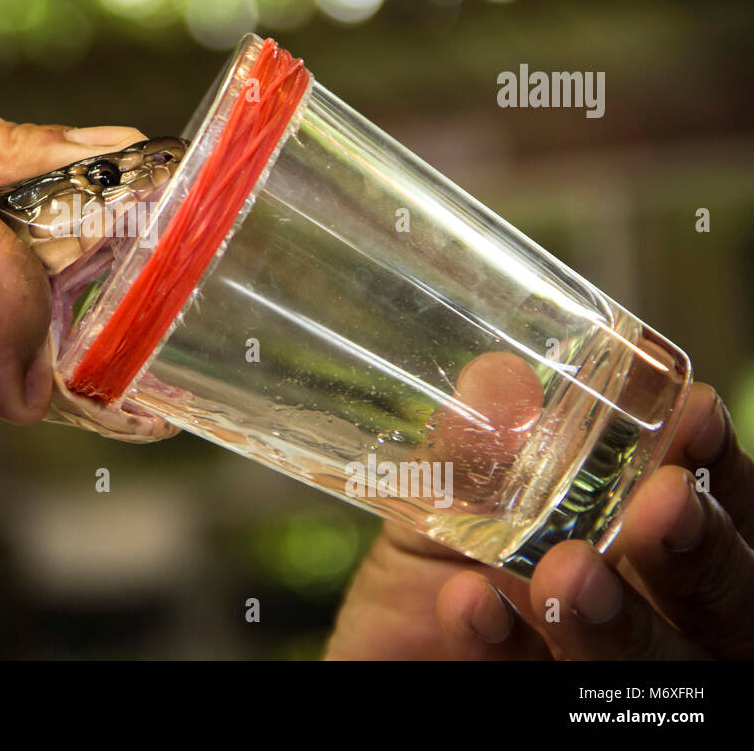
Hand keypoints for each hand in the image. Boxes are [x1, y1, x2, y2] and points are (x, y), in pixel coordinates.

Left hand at [326, 374, 752, 658]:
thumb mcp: (445, 505)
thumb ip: (474, 452)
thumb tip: (497, 379)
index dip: (718, 468)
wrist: (376, 661)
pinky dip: (510, 651)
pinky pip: (546, 699)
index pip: (718, 508)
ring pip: (665, 671)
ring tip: (561, 569)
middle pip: (727, 599)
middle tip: (660, 504)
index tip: (694, 412)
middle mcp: (662, 620)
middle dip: (699, 551)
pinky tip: (471, 605)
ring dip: (618, 619)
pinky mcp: (554, 722)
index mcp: (651, 550)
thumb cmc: (435, 579)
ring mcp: (614, 683)